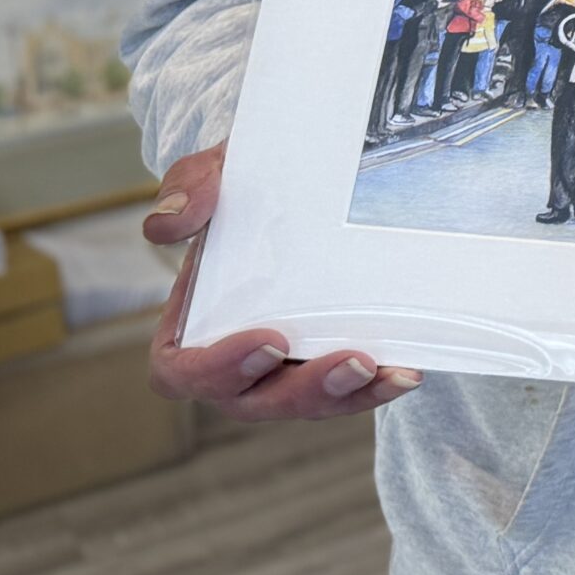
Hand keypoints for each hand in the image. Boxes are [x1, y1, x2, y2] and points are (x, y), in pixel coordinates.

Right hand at [144, 144, 419, 420]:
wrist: (299, 172)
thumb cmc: (247, 183)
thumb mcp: (220, 171)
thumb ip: (193, 187)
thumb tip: (167, 221)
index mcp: (189, 323)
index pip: (182, 369)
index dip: (217, 369)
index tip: (270, 341)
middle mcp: (233, 356)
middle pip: (253, 400)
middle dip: (302, 391)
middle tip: (351, 361)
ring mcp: (281, 365)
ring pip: (305, 403)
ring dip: (348, 396)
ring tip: (390, 373)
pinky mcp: (323, 359)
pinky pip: (344, 390)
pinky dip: (374, 386)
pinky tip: (406, 372)